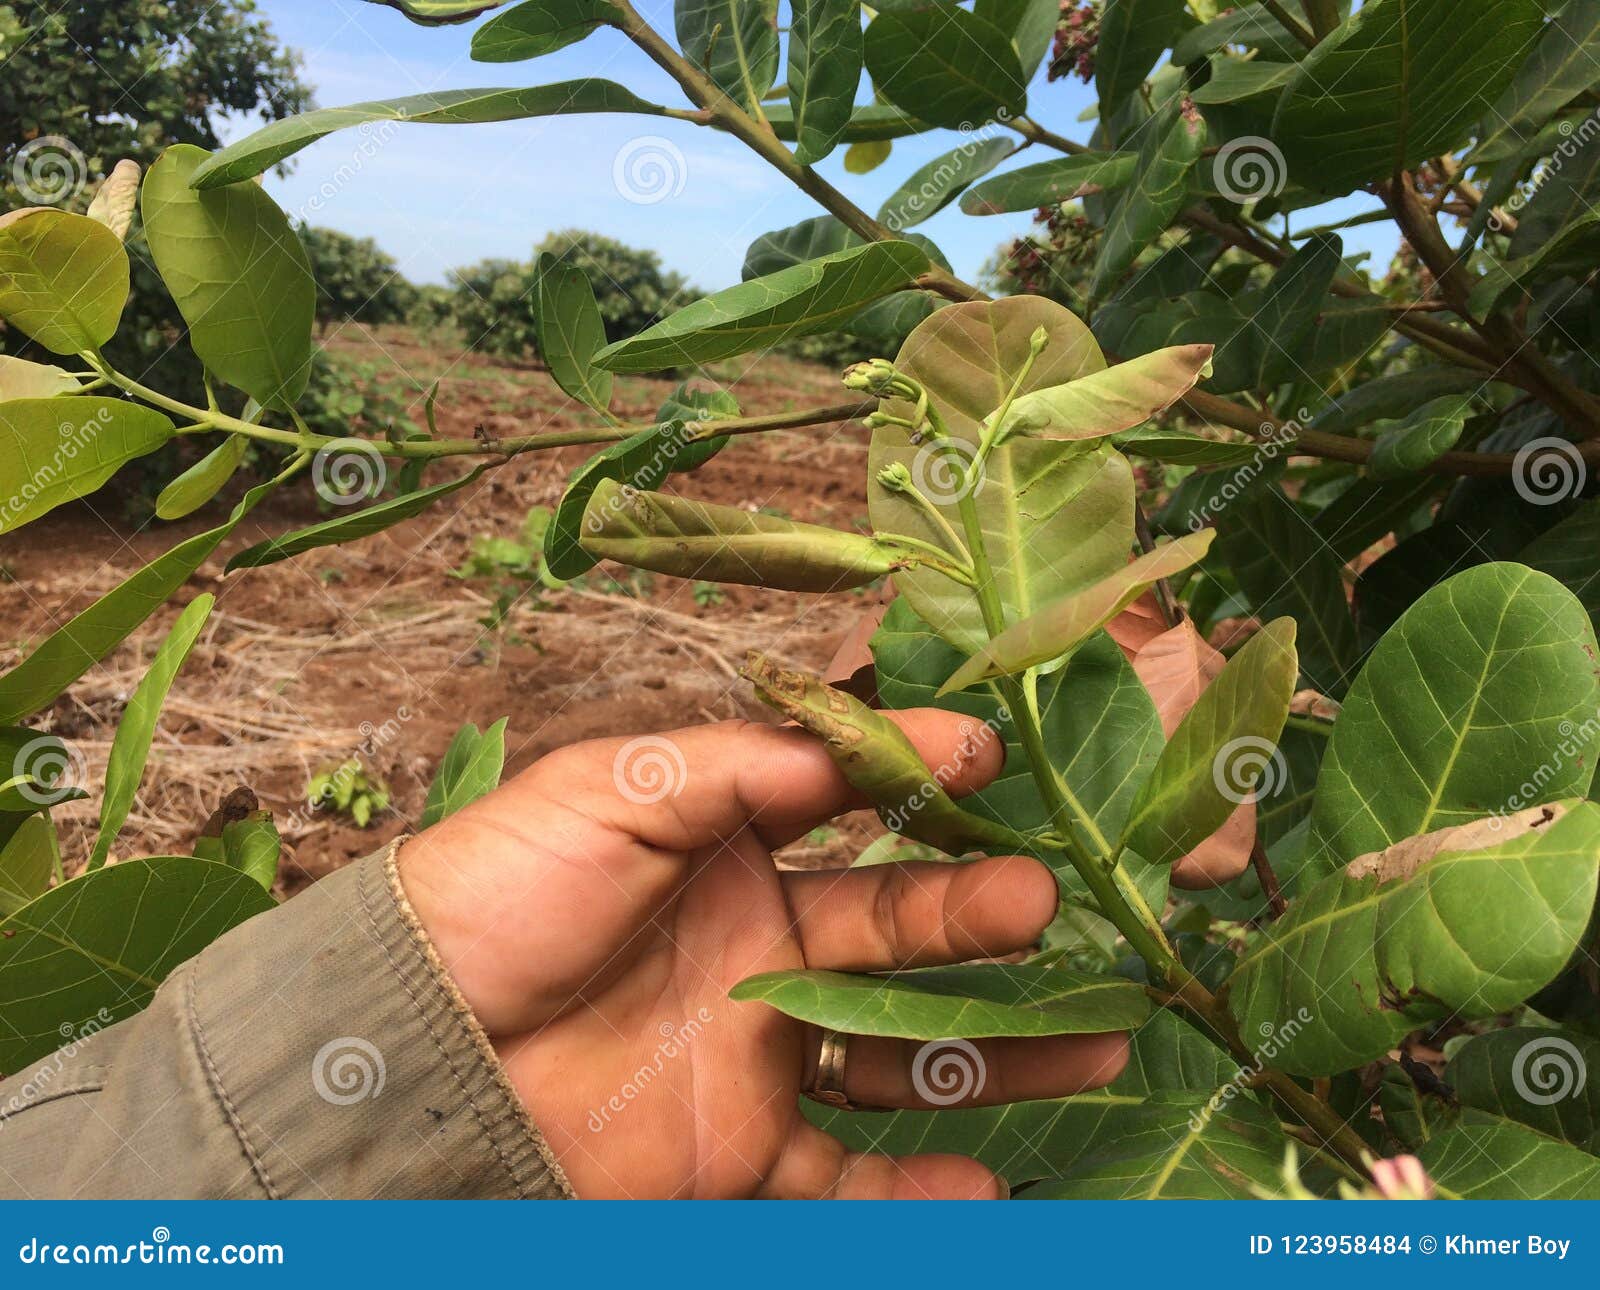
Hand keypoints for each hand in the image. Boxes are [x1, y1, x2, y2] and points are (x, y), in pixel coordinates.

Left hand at [396, 712, 1129, 1198]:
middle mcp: (761, 943)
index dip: (921, 775)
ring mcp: (757, 1046)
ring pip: (903, 1048)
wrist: (407, 1046)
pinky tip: (987, 1183)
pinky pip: (843, 1174)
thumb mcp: (607, 798)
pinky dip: (914, 1190)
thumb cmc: (496, 894)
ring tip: (1096, 1037)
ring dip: (998, 1047)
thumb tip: (847, 741)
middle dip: (978, 911)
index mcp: (729, 847)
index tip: (988, 751)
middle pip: (900, 926)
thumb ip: (729, 769)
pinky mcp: (737, 1144)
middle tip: (1046, 899)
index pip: (853, 804)